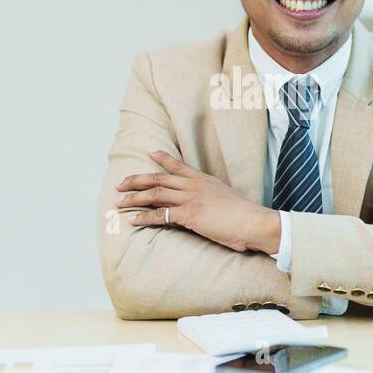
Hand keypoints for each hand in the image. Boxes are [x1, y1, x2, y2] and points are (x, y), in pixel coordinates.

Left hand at [115, 150, 280, 252]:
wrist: (253, 221)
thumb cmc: (243, 214)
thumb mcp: (225, 196)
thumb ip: (212, 196)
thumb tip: (205, 203)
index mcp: (203, 179)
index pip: (178, 165)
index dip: (161, 158)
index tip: (149, 151)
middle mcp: (193, 185)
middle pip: (158, 178)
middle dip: (136, 180)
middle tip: (120, 184)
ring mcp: (190, 199)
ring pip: (154, 194)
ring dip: (134, 198)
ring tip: (119, 201)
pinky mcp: (189, 215)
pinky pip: (161, 215)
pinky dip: (144, 217)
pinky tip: (133, 219)